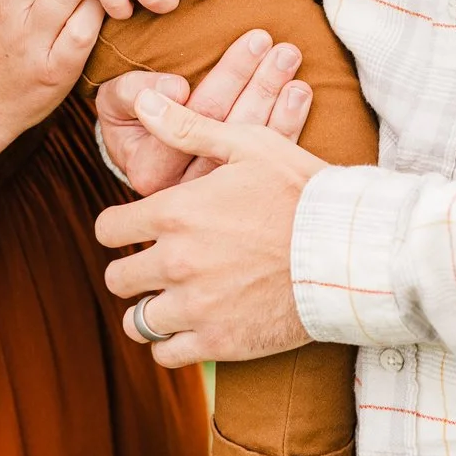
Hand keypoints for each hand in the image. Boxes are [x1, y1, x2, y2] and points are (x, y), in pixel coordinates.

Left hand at [94, 91, 324, 365]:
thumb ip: (187, 128)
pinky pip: (166, 354)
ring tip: (172, 300)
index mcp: (175, 212)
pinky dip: (172, 343)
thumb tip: (143, 101)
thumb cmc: (301, 191)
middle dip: (132, 270)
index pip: (107, 230)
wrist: (347, 251)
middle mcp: (175, 262)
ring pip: (137, 321)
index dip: (118, 229)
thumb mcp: (247, 145)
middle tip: (156, 266)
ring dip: (149, 310)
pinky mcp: (218, 342)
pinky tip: (192, 326)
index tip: (136, 231)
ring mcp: (195, 306)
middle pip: (116, 278)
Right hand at [97, 30, 312, 194]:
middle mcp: (184, 192)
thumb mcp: (116, 100)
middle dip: (259, 83)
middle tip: (283, 48)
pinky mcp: (239, 196)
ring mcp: (215, 200)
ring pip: (253, 149)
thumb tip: (175, 90)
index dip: (229, 76)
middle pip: (230, 132)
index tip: (254, 41)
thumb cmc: (127, 117)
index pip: (197, 118)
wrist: (135, 151)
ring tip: (292, 59)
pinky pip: (269, 163)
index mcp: (150, 170)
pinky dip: (289, 124)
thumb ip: (134, 90)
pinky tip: (301, 94)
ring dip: (276, 99)